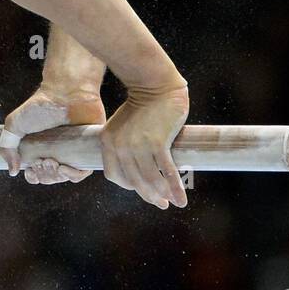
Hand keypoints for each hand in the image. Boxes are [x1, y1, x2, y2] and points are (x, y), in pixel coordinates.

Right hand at [0, 85, 106, 185]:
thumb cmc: (41, 105)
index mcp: (40, 148)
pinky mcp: (87, 150)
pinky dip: (72, 175)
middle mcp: (56, 152)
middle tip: (40, 162)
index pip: (36, 173)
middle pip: (49, 177)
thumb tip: (12, 171)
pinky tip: (63, 168)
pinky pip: (82, 172)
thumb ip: (6, 146)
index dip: (32, 177)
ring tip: (50, 161)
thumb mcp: (15, 123)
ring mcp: (72, 152)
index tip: (30, 171)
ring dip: (54, 176)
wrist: (66, 92)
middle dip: (43, 175)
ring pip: (64, 177)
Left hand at [99, 82, 189, 208]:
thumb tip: (134, 170)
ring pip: (151, 180)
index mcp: (108, 141)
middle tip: (160, 204)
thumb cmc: (141, 106)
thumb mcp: (122, 126)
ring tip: (171, 202)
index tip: (142, 189)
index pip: (115, 176)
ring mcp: (138, 145)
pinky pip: (167, 172)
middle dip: (148, 196)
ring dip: (162, 194)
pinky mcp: (157, 142)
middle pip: (134, 181)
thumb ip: (123, 146)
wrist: (154, 85)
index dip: (129, 186)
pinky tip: (181, 199)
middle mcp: (120, 146)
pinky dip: (175, 188)